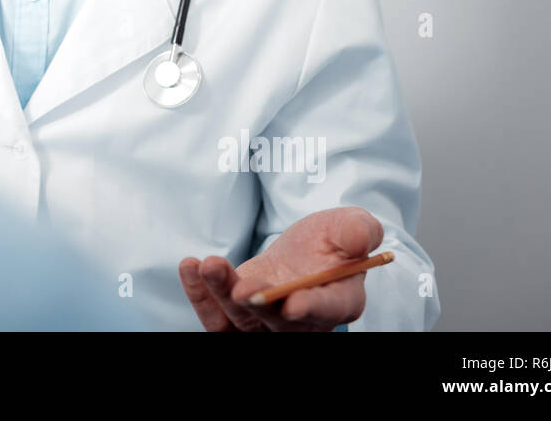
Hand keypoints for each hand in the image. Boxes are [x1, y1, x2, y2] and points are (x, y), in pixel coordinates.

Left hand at [178, 207, 382, 330]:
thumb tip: (360, 238)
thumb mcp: (350, 226)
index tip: (292, 303)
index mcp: (340, 300)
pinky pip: (217, 319)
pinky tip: (190, 267)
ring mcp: (268, 323)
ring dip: (221, 296)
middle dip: (258, 305)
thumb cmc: (333, 241)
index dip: (311, 309)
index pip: (328, 310)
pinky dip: (200, 296)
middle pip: (278, 323)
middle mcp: (304, 321)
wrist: (307, 249)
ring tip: (208, 265)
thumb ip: (358, 231)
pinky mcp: (238, 315)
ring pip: (242, 322)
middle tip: (241, 288)